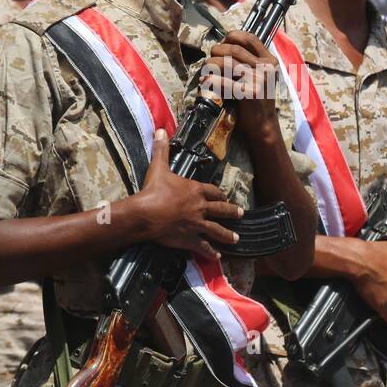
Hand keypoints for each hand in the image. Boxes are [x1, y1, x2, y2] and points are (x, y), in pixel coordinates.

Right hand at [132, 129, 242, 259]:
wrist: (145, 214)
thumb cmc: (153, 190)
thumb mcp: (158, 167)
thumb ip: (162, 149)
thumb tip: (160, 130)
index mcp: (195, 190)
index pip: (213, 192)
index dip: (220, 194)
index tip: (225, 197)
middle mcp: (200, 207)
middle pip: (220, 210)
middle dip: (231, 212)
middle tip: (240, 214)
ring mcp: (197, 224)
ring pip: (217, 230)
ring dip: (227, 234)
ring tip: (236, 238)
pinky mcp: (189, 239)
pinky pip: (203, 247)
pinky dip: (211, 252)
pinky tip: (218, 256)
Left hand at [201, 29, 280, 143]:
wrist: (263, 125)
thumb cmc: (257, 100)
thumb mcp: (260, 76)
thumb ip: (248, 61)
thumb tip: (224, 46)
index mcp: (270, 60)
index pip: (250, 38)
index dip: (232, 36)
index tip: (221, 43)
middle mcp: (266, 67)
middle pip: (235, 49)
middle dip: (217, 51)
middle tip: (210, 60)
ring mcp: (259, 80)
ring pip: (227, 63)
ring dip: (211, 65)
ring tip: (206, 71)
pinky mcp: (249, 93)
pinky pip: (224, 81)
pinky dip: (211, 80)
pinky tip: (205, 80)